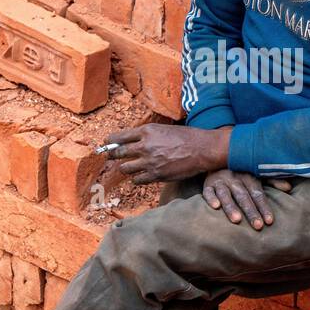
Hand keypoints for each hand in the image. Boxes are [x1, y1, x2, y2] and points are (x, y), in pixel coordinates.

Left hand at [102, 124, 231, 183]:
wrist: (202, 149)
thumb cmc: (186, 137)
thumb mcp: (164, 129)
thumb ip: (148, 135)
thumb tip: (133, 141)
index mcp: (146, 131)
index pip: (119, 137)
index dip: (110, 141)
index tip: (107, 144)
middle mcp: (145, 146)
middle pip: (119, 153)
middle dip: (113, 155)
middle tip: (111, 156)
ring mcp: (149, 162)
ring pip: (126, 168)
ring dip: (125, 168)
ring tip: (128, 168)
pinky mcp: (156, 175)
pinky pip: (137, 179)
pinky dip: (137, 178)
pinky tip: (140, 176)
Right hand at [202, 170, 291, 230]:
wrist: (217, 158)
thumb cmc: (241, 172)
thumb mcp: (257, 174)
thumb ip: (272, 181)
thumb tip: (288, 188)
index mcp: (248, 176)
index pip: (258, 193)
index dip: (264, 207)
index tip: (269, 221)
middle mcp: (234, 178)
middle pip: (243, 196)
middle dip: (251, 211)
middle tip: (258, 226)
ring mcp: (220, 181)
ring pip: (226, 194)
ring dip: (231, 206)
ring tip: (237, 220)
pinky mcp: (208, 184)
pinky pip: (208, 191)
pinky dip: (210, 198)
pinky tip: (215, 207)